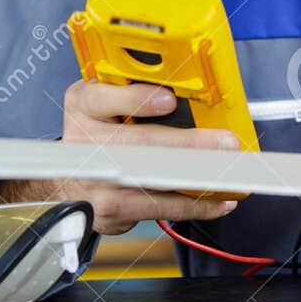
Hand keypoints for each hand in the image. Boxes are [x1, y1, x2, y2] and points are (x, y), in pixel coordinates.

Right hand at [0, 81, 242, 235]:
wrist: (68, 179)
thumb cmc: (95, 133)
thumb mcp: (101, 101)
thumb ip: (132, 91)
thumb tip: (190, 92)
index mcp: (83, 106)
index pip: (102, 98)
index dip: (137, 100)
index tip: (168, 100)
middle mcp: (86, 143)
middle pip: (141, 143)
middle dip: (189, 144)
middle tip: (225, 142)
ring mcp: (99, 180)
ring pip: (155, 181)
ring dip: (200, 179)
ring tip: (232, 174)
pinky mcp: (112, 211)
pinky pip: (160, 208)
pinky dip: (194, 205)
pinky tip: (218, 200)